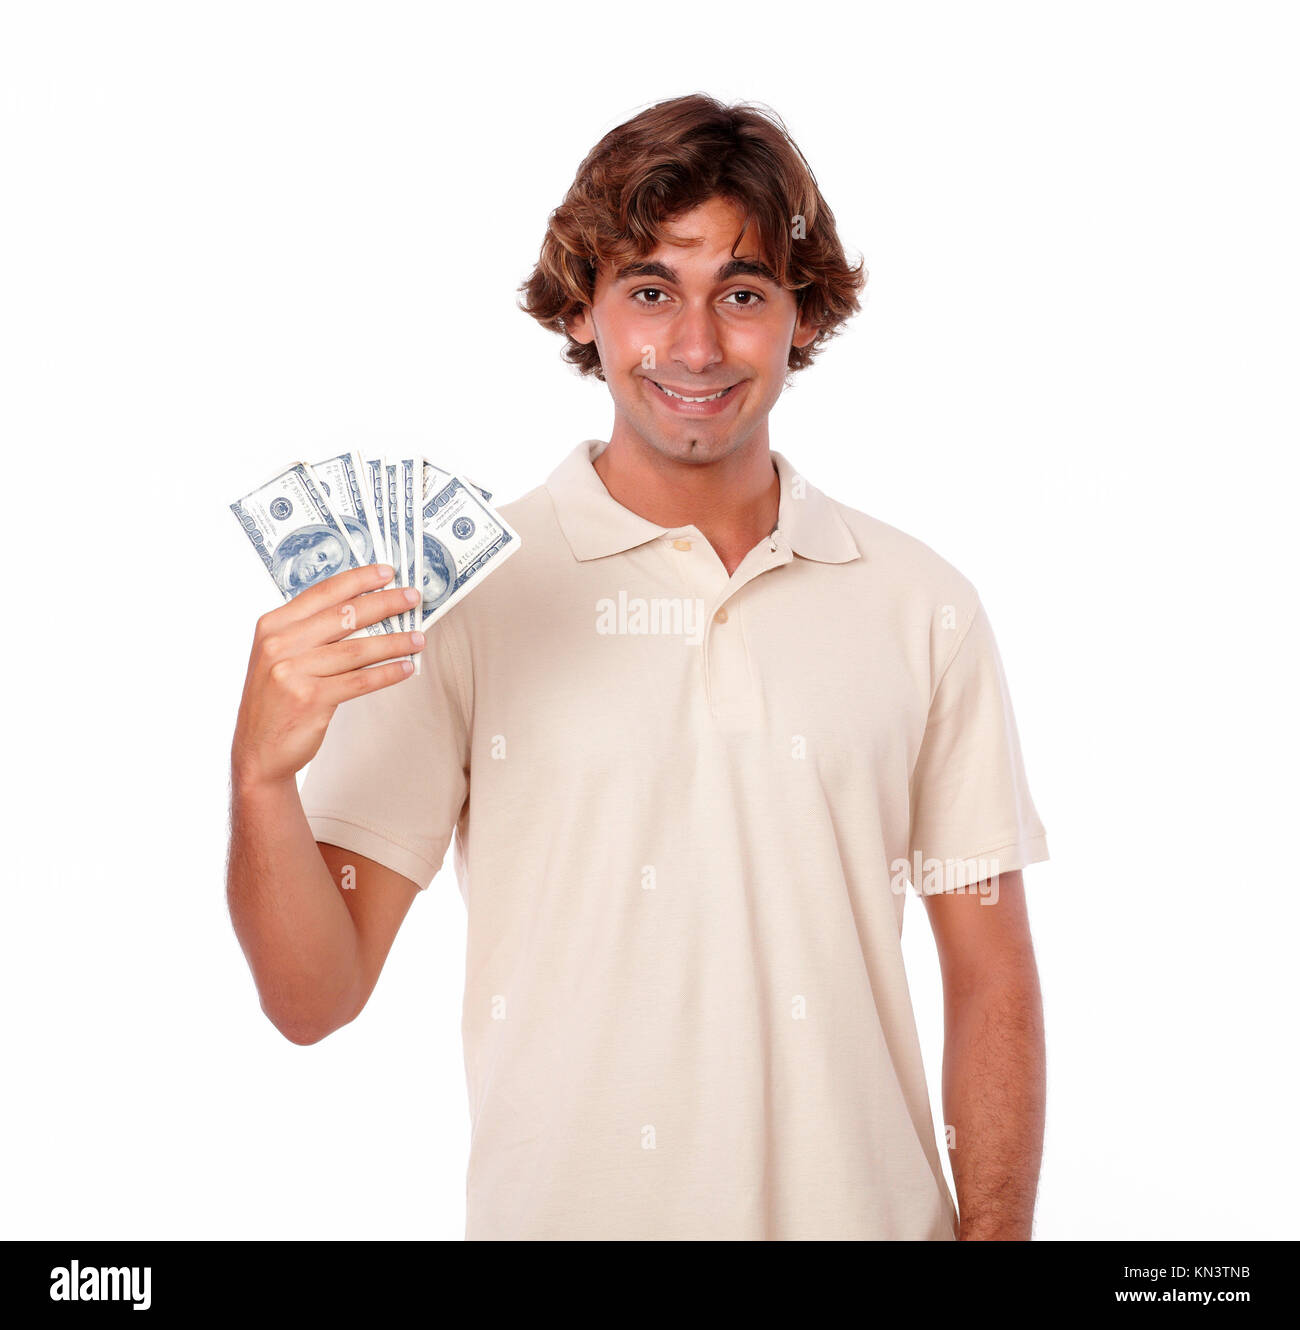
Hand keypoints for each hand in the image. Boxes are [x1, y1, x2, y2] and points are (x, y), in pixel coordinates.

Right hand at [231, 563, 425, 789]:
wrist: (257, 750)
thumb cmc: (275, 699)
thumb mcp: (278, 655)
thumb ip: (308, 630)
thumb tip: (359, 606)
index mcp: (272, 625)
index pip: (323, 592)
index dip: (359, 580)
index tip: (387, 572)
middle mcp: (280, 644)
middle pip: (345, 615)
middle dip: (386, 603)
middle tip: (413, 598)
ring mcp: (294, 672)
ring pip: (358, 649)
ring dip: (395, 642)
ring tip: (418, 638)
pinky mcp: (311, 699)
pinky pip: (360, 680)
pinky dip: (387, 673)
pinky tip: (406, 668)